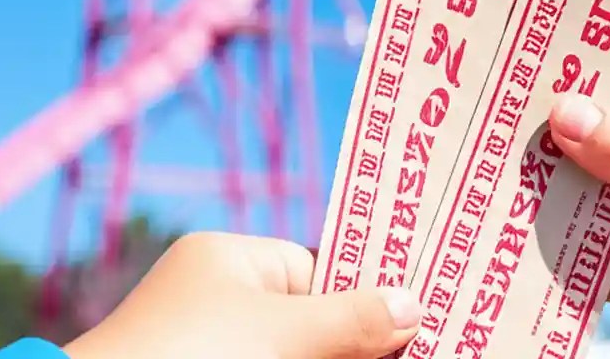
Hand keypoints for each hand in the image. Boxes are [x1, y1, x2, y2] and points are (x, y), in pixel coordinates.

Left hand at [64, 233, 420, 358]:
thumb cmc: (189, 355)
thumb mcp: (281, 332)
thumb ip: (351, 319)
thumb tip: (413, 304)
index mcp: (229, 261)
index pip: (317, 270)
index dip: (366, 293)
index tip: (420, 310)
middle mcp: (217, 302)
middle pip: (311, 318)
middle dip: (358, 336)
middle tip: (419, 343)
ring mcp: (210, 346)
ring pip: (294, 349)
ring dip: (338, 353)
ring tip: (401, 353)